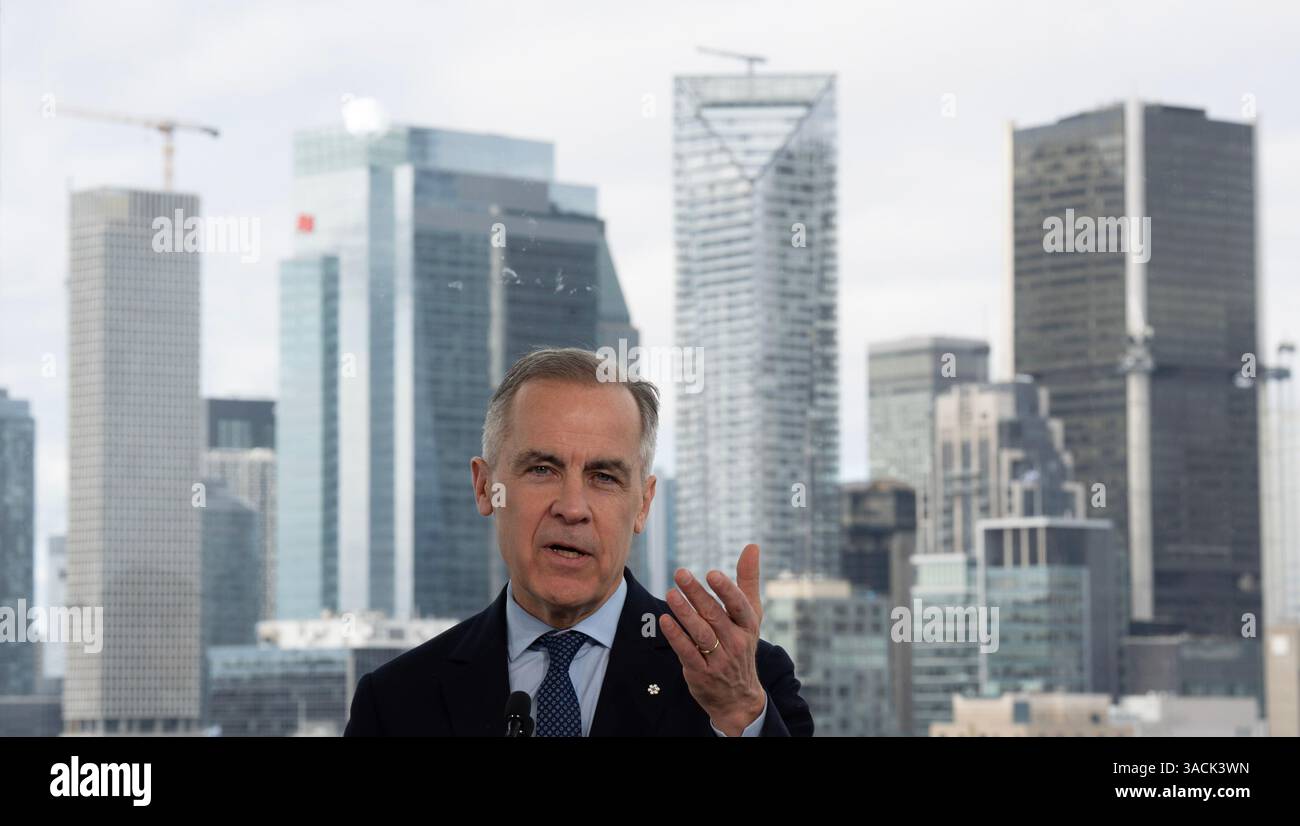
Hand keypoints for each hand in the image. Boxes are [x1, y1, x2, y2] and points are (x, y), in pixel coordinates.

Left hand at [659, 544, 765, 735]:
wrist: (739, 697)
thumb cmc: (742, 644)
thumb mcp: (750, 615)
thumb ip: (748, 580)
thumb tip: (752, 546)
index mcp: (748, 626)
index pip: (739, 606)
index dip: (727, 590)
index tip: (712, 574)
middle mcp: (736, 642)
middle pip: (715, 616)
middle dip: (697, 594)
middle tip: (680, 574)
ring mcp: (719, 660)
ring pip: (701, 634)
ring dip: (684, 613)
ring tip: (670, 594)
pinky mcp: (701, 673)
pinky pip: (688, 653)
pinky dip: (676, 637)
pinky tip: (665, 621)